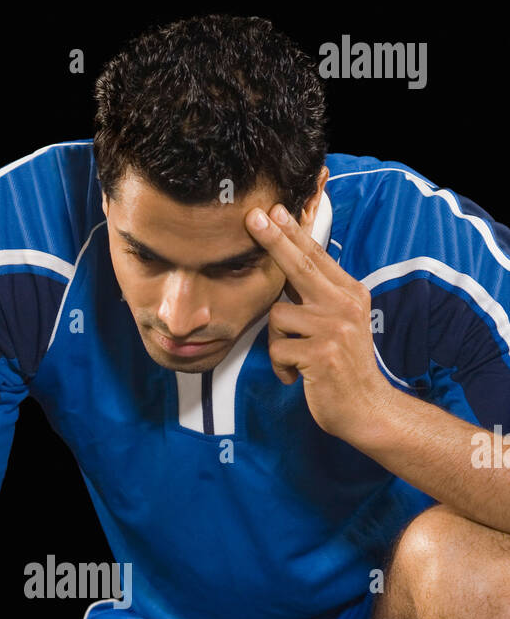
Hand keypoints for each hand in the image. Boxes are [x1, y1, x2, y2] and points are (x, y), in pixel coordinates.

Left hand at [245, 202, 391, 440]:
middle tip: (253, 217)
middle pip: (299, 266)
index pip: (315, 257)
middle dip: (274, 240)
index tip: (273, 211)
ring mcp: (333, 328)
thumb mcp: (340, 323)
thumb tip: (287, 267)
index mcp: (350, 293)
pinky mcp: (320, 353)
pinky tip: (299, 376)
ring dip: (278, 343)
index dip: (292, 233)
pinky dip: (282, 367)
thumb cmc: (344, 366)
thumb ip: (319, 296)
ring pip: (277, 318)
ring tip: (298, 359)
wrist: (365, 407)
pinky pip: (278, 350)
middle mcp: (345, 304)